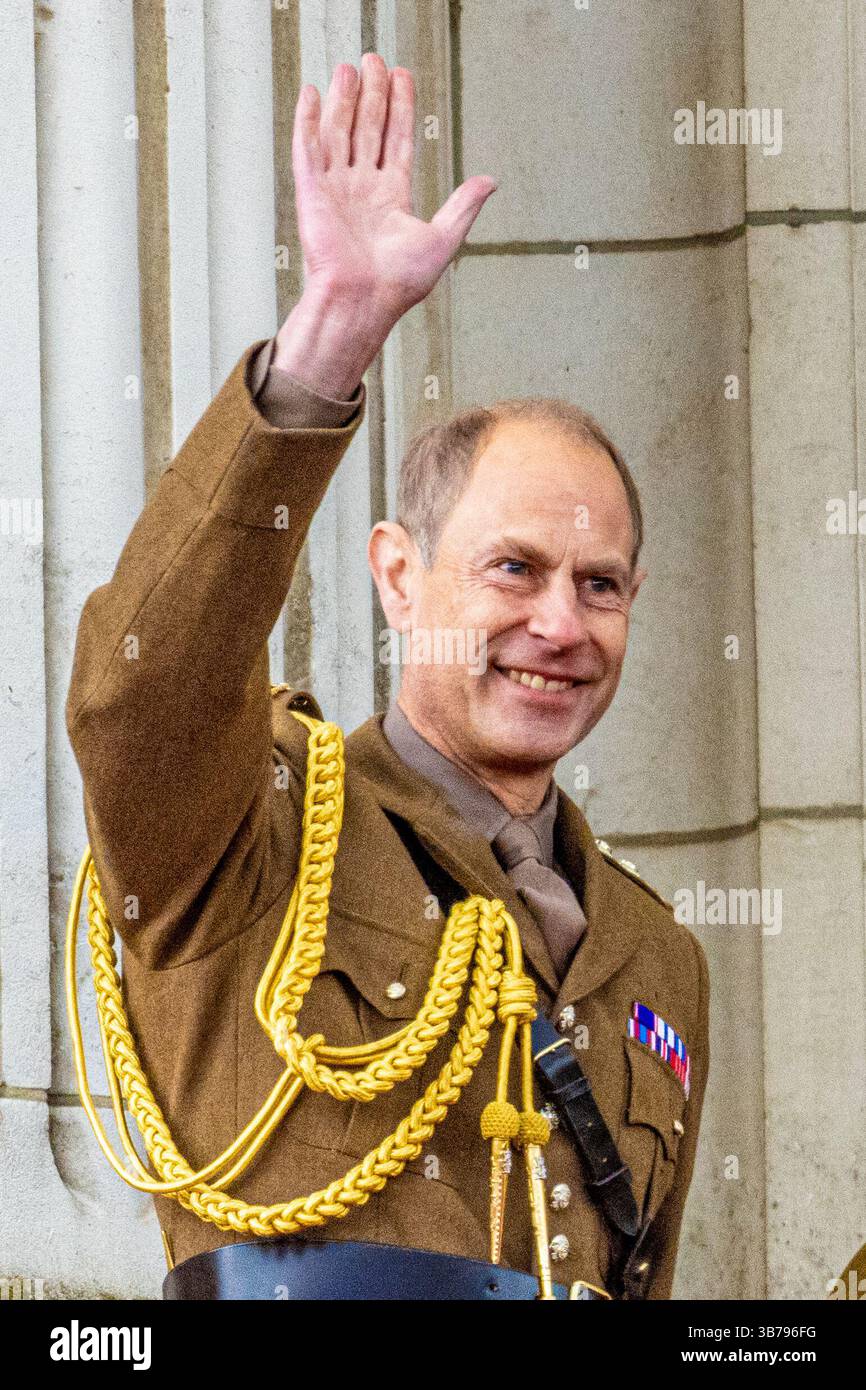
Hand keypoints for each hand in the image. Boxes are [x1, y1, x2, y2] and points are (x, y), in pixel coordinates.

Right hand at [273, 54, 496, 397]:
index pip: (397, 141)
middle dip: (372, 94)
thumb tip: (490, 180)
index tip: (402, 77)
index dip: (400, 108)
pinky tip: (314, 94)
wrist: (363, 301)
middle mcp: (363, 190)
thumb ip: (464, 206)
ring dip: (345, 99)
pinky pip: (308, 149)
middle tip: (376, 61)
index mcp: (391, 198)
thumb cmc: (399, 283)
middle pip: (368, 129)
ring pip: (341, 132)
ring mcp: (337, 189)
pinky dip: (309, 120)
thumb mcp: (443, 239)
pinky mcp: (312, 193)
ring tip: (351, 68)